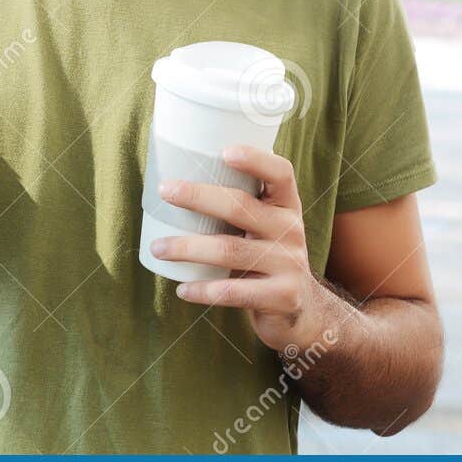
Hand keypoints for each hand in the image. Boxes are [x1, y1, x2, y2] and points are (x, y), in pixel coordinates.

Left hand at [150, 144, 330, 354]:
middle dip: (197, 196)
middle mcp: (291, 231)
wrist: (303, 309)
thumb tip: (174, 181)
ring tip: (158, 248)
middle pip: (241, 207)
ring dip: (187, 248)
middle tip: (164, 191)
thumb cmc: (267, 256)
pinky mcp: (283, 297)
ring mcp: (290, 265)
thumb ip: (239, 206)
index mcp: (286, 206)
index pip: (281, 174)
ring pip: (229, 250)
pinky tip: (182, 288)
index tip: (224, 152)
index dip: (256, 160)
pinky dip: (203, 289)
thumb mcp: (265, 227)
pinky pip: (234, 292)